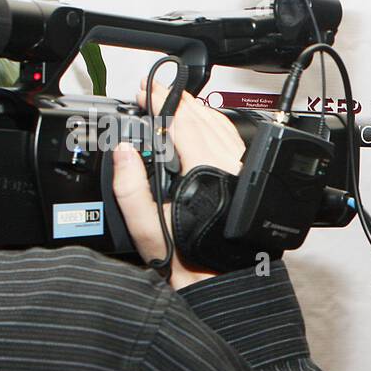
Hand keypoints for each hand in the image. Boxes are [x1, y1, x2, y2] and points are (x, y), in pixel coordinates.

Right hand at [111, 79, 245, 288]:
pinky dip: (215, 124)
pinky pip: (232, 139)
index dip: (161, 101)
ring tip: (174, 102)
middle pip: (202, 119)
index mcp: (205, 172)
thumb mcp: (146, 227)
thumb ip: (129, 188)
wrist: (218, 279)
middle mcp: (229, 166)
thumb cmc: (186, 257)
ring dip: (197, 109)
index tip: (145, 90)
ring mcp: (241, 170)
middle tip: (154, 90)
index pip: (182, 123)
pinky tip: (203, 123)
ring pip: (220, 126)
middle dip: (177, 100)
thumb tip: (122, 151)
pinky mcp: (247, 177)